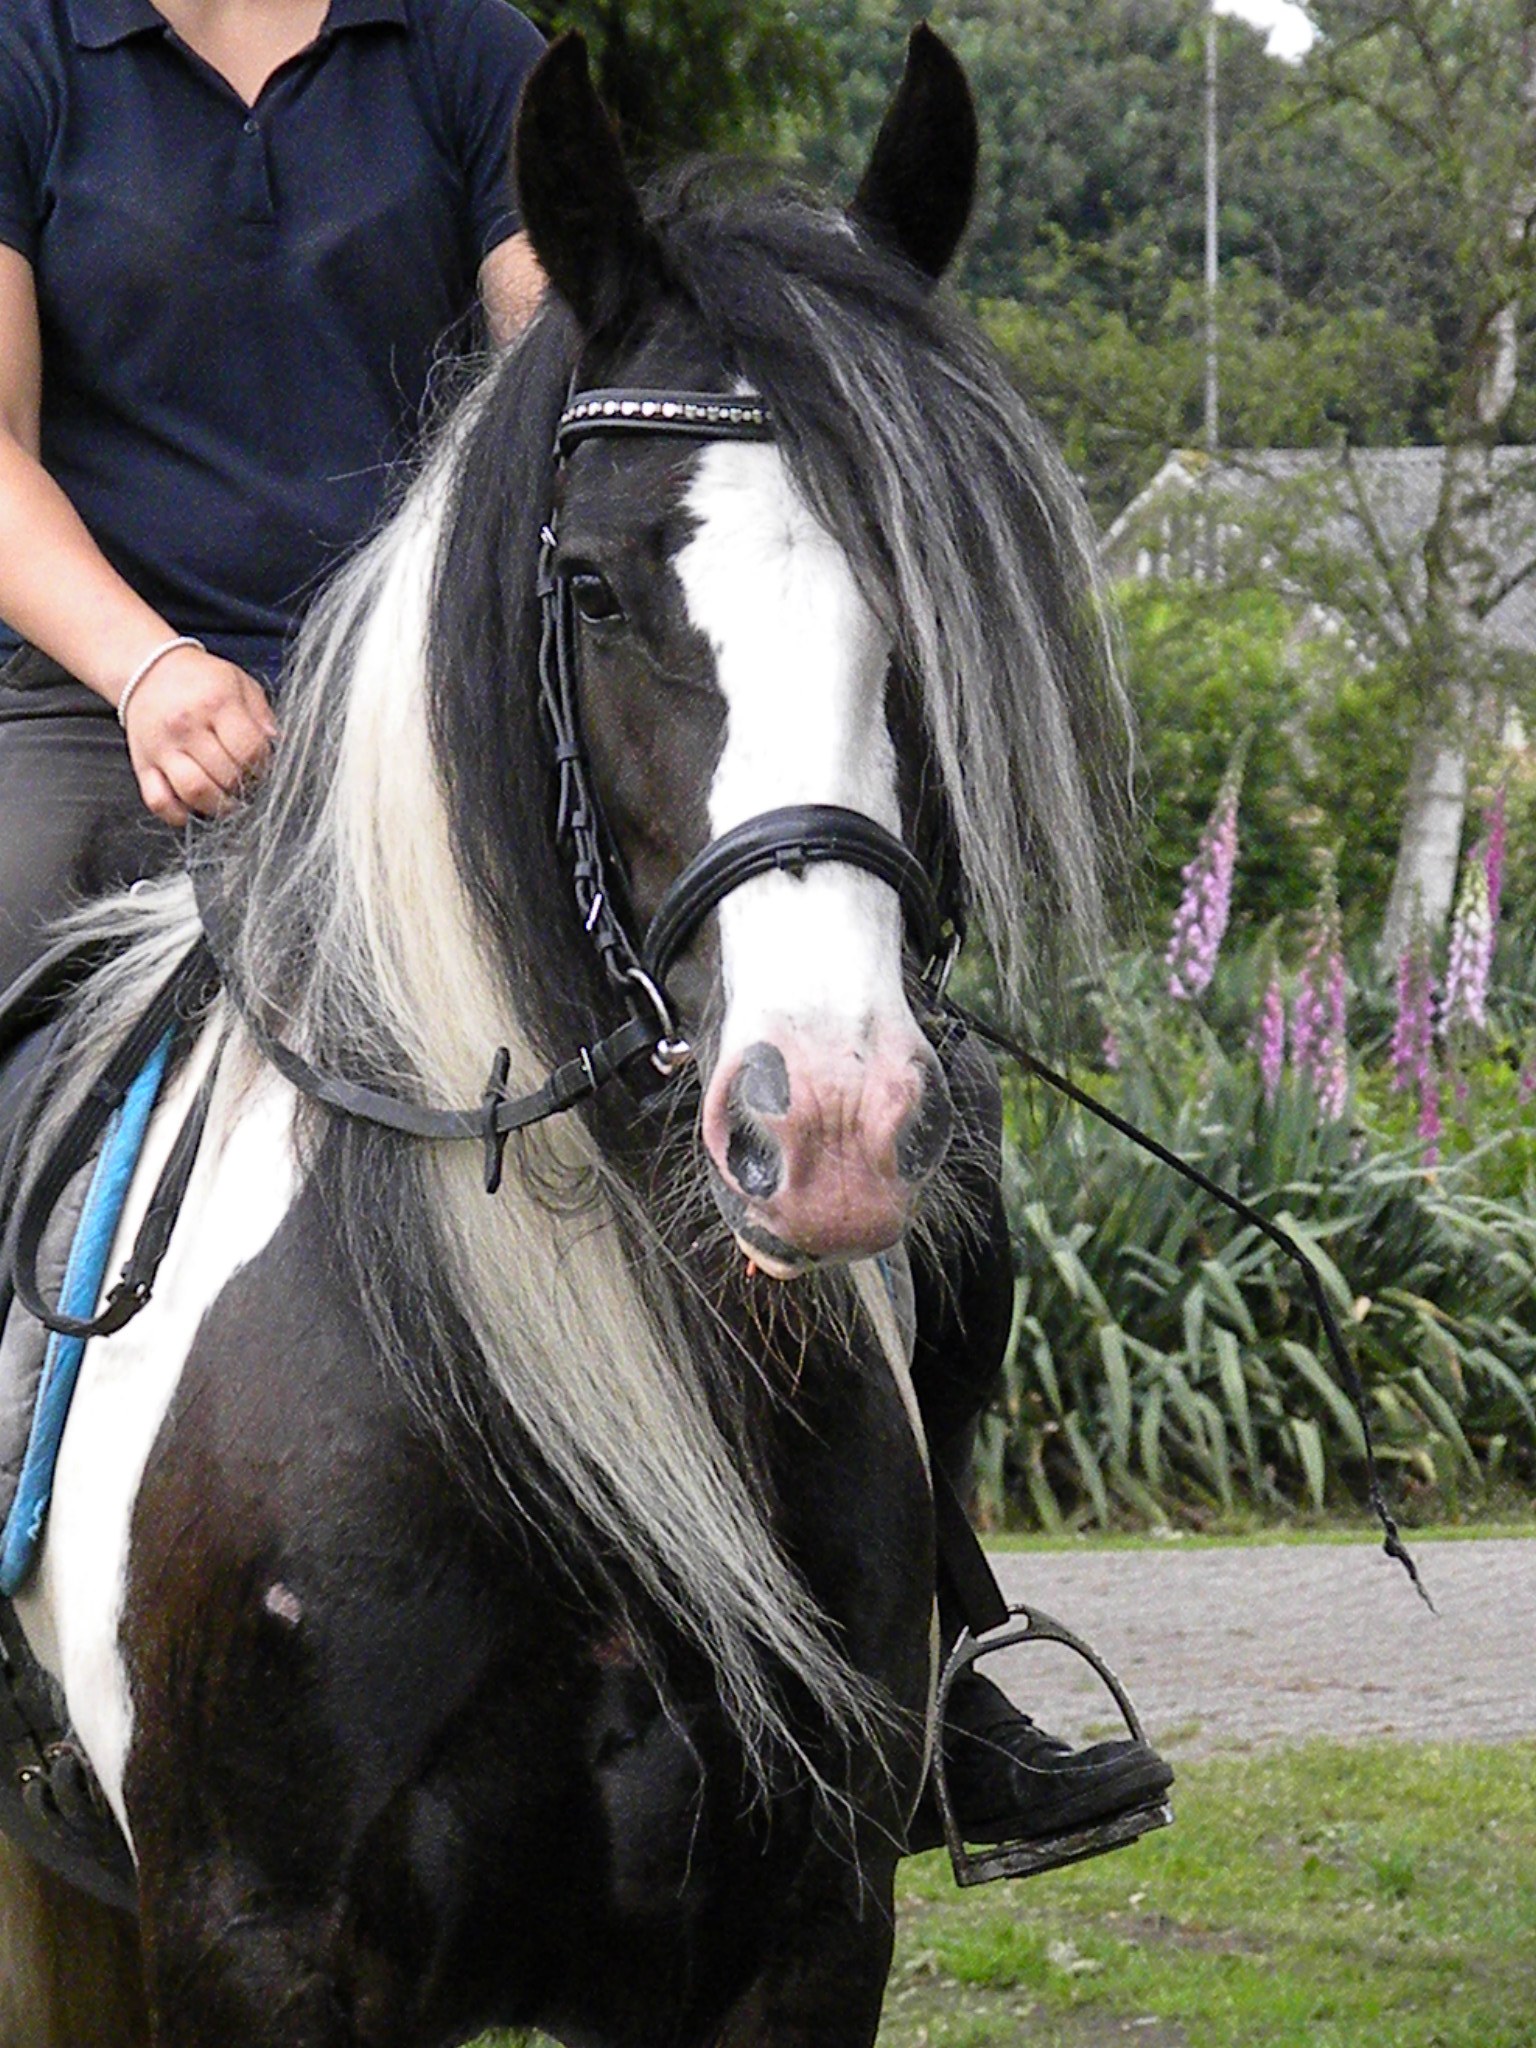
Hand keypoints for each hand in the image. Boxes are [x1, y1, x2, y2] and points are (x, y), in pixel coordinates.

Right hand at [121, 645, 277, 825]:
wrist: (147, 671)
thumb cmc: (198, 678)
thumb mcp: (238, 682)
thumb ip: (261, 714)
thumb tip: (275, 743)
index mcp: (215, 704)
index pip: (249, 750)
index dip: (263, 765)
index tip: (262, 765)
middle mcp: (186, 727)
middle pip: (226, 775)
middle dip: (244, 786)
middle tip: (246, 782)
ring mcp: (161, 749)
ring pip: (194, 792)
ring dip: (218, 805)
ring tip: (227, 799)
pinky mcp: (142, 765)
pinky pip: (159, 802)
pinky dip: (178, 814)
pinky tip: (192, 807)